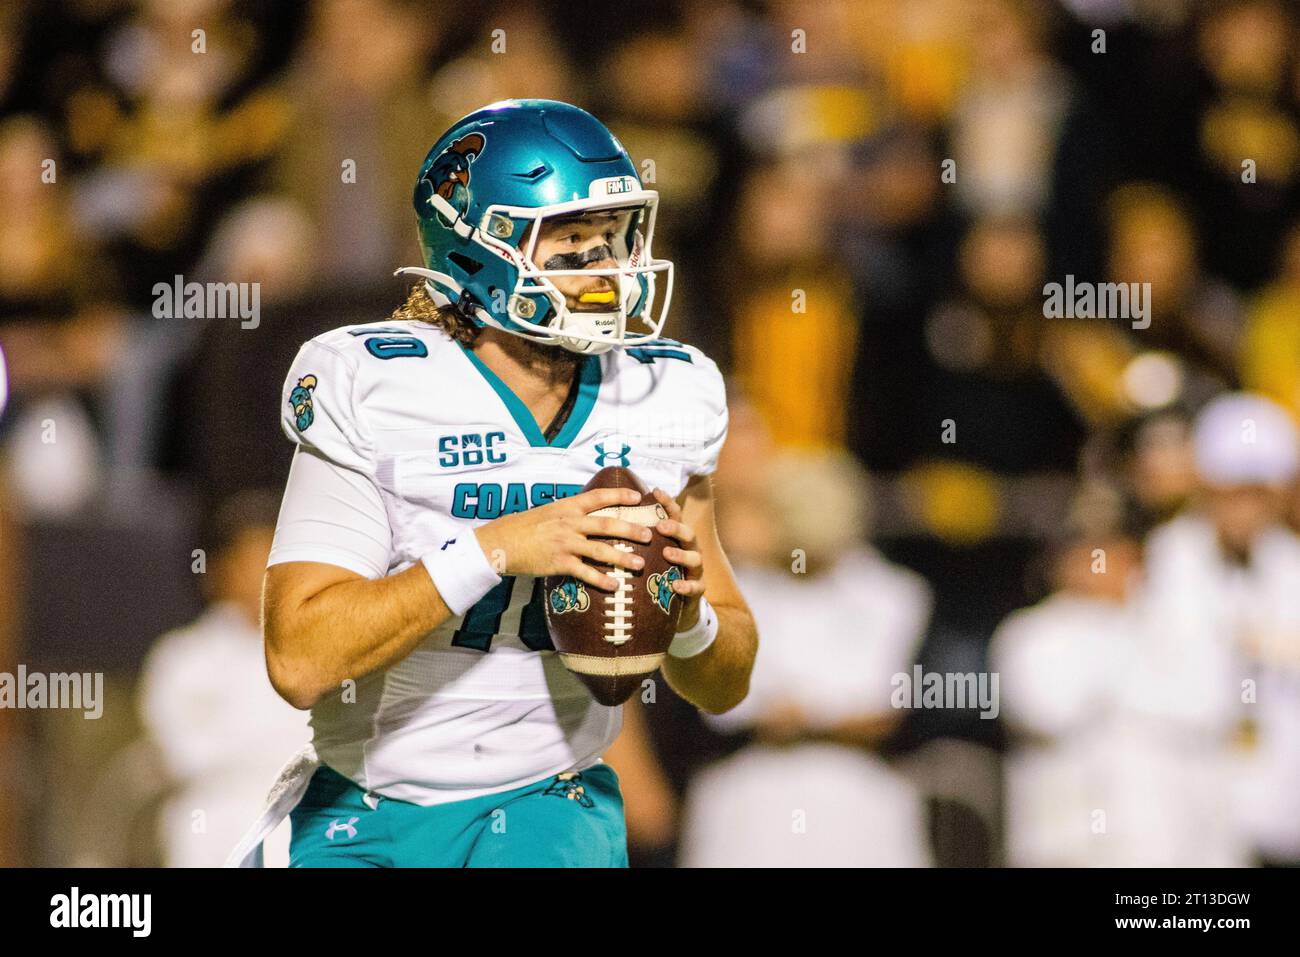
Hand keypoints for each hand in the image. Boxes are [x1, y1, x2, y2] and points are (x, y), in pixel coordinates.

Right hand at [473, 487, 651, 590]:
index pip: (598, 496)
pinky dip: (602, 579)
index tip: (638, 496)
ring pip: (601, 550)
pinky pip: (586, 572)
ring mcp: (566, 543)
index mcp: (568, 507)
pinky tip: (615, 585)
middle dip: (631, 529)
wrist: (501, 543)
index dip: (619, 495)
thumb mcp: (548, 512)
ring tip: (640, 563)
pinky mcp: (560, 563)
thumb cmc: (524, 527)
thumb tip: (588, 515)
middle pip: (607, 524)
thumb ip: (569, 514)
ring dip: (622, 557)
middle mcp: (570, 523)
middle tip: (649, 535)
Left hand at [651, 487, 705, 629]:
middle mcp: (689, 549)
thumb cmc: (658, 571)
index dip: (667, 502)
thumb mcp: (650, 552)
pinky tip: (675, 586)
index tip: (655, 491)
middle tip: (661, 525)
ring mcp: (695, 569)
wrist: (676, 604)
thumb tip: (608, 517)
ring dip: (681, 554)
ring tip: (667, 553)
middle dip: (676, 528)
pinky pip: (696, 587)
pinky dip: (687, 585)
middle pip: (688, 533)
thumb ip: (637, 537)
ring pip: (695, 558)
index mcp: (677, 537)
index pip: (674, 515)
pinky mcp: (697, 589)